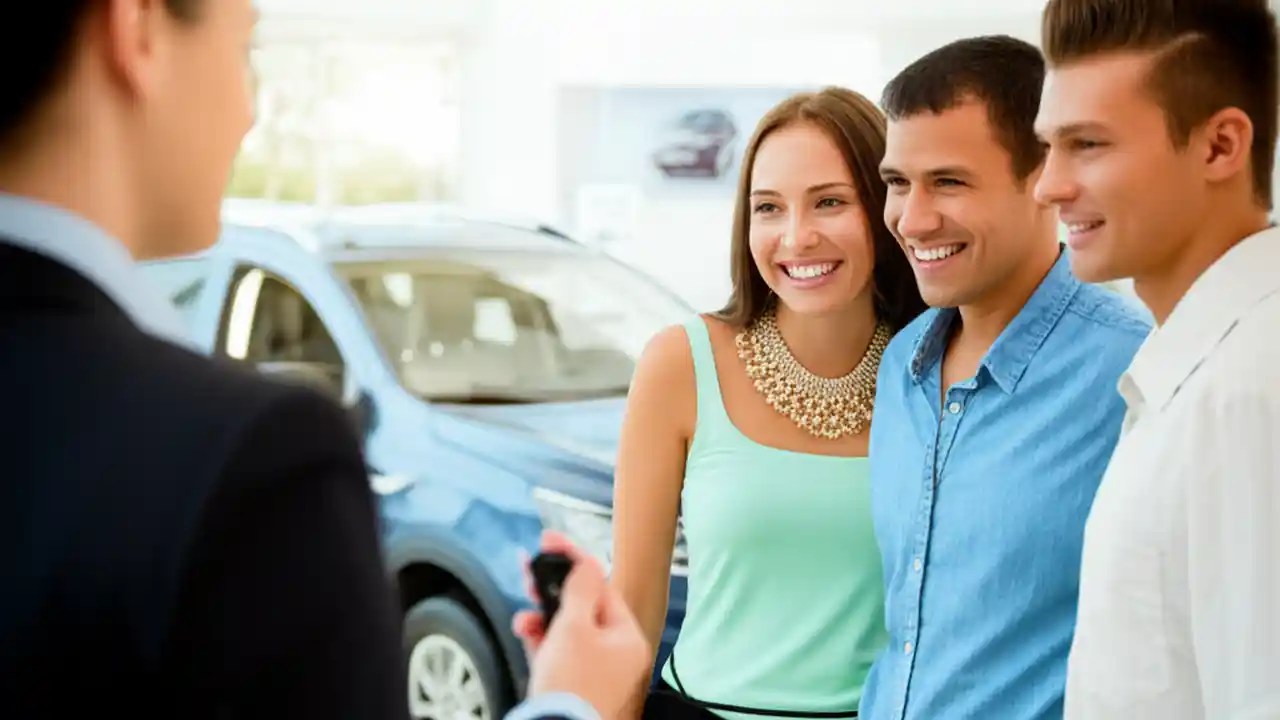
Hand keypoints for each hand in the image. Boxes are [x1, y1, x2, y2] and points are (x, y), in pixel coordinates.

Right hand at [514, 532, 649, 718]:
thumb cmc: (572, 686)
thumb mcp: (574, 628)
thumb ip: (579, 590)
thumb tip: (587, 563)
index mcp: (627, 636)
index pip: (601, 585)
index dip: (574, 559)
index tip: (550, 539)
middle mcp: (616, 653)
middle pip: (583, 606)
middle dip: (552, 589)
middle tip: (530, 570)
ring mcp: (595, 670)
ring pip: (567, 630)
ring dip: (542, 617)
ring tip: (525, 615)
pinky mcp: (572, 684)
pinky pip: (557, 653)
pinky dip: (541, 641)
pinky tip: (525, 632)